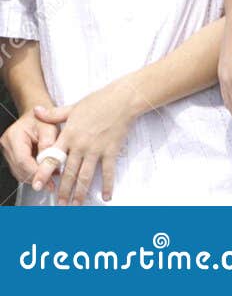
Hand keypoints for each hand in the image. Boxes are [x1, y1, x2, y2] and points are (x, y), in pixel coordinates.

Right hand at [0, 112, 59, 188]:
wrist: (38, 114)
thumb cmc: (44, 119)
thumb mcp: (50, 127)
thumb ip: (49, 144)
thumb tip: (49, 163)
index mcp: (14, 135)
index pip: (22, 160)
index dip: (35, 172)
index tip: (47, 180)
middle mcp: (7, 144)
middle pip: (19, 168)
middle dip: (36, 177)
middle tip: (51, 184)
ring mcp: (7, 151)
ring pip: (19, 172)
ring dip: (34, 177)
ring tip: (50, 180)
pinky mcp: (11, 156)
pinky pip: (20, 169)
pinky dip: (32, 173)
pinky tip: (44, 173)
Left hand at [31, 80, 137, 204]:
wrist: (124, 98)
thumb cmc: (99, 100)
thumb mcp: (73, 107)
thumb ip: (53, 114)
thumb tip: (35, 110)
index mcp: (69, 135)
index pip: (52, 158)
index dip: (43, 173)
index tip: (37, 186)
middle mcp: (80, 145)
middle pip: (68, 172)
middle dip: (63, 190)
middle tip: (59, 204)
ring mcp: (96, 149)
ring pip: (85, 176)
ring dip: (80, 192)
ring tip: (76, 204)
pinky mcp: (111, 150)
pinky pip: (108, 171)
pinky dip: (107, 184)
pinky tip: (106, 196)